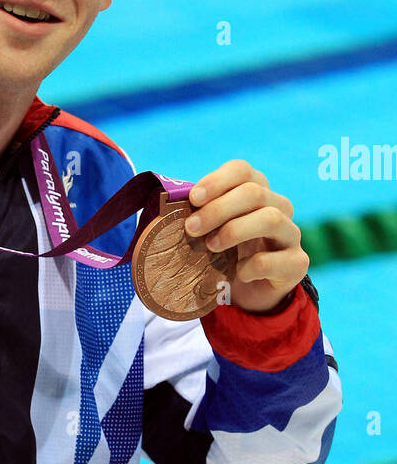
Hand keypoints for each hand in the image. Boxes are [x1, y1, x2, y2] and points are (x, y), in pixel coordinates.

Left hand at [185, 160, 308, 313]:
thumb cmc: (227, 254)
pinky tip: (237, 273)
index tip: (193, 199)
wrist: (252, 292)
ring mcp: (291, 234)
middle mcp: (279, 207)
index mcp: (257, 192)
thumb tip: (166, 205)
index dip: (217, 181)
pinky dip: (249, 266)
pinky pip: (273, 260)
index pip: (243, 171)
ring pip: (270, 219)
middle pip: (254, 193)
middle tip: (191, 228)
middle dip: (217, 209)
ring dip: (234, 231)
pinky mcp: (297, 263)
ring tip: (211, 247)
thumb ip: (197, 215)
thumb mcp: (211, 231)